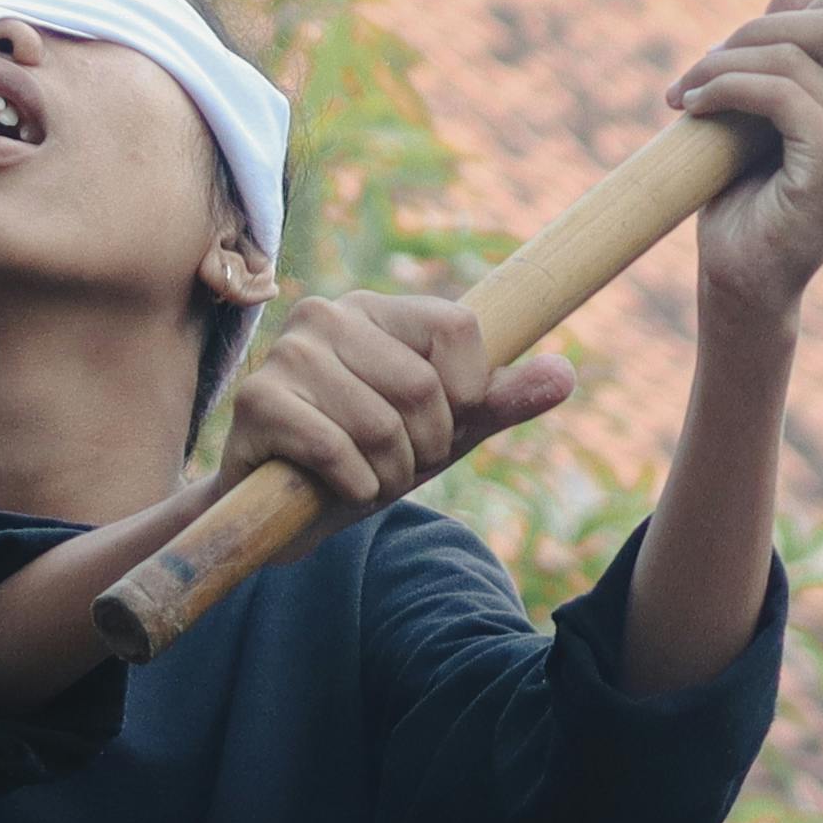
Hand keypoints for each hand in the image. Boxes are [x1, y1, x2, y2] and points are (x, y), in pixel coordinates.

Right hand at [220, 291, 572, 523]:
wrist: (286, 514)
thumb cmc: (372, 459)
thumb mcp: (447, 430)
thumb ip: (500, 400)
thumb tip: (565, 374)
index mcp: (379, 308)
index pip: (459, 328)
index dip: (466, 396)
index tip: (439, 426)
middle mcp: (329, 314)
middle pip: (423, 386)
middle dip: (426, 448)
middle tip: (399, 463)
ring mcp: (287, 353)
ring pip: (380, 425)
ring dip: (389, 475)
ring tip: (367, 476)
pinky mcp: (257, 401)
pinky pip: (334, 449)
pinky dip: (353, 486)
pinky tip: (341, 488)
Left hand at [670, 0, 822, 323]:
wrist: (741, 278)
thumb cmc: (753, 191)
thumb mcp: (771, 98)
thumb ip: (792, 38)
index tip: (762, 41)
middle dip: (761, 25)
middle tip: (707, 63)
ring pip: (798, 52)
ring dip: (727, 59)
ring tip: (688, 89)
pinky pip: (780, 90)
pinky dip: (725, 88)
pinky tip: (692, 108)